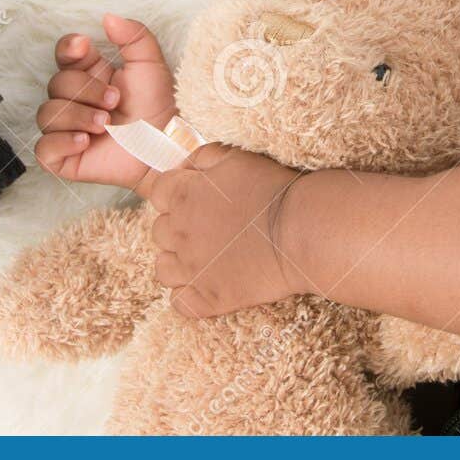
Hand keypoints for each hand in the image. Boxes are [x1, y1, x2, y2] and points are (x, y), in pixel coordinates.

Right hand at [34, 13, 176, 190]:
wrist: (165, 145)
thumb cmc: (158, 105)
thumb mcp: (151, 64)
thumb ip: (133, 35)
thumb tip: (108, 17)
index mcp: (90, 74)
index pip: (64, 54)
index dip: (68, 48)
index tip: (83, 47)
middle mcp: (75, 99)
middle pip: (56, 83)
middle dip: (86, 90)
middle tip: (115, 100)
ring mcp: (66, 128)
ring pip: (47, 114)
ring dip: (79, 116)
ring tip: (107, 124)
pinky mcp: (64, 156)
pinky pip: (44, 148)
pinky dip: (62, 141)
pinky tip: (86, 141)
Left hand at [148, 145, 306, 318]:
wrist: (301, 231)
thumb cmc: (273, 190)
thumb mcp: (237, 158)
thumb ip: (204, 156)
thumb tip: (184, 165)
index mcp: (183, 196)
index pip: (159, 193)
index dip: (176, 193)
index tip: (197, 196)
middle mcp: (179, 234)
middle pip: (160, 230)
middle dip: (178, 226)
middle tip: (209, 226)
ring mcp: (191, 269)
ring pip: (163, 268)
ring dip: (178, 261)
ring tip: (206, 257)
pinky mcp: (208, 298)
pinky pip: (179, 302)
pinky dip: (188, 295)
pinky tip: (207, 285)